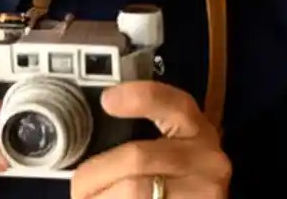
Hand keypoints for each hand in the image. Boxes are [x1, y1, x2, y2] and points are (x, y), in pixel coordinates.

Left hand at [70, 82, 231, 198]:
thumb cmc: (178, 184)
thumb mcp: (174, 153)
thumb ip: (144, 142)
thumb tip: (92, 138)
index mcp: (197, 131)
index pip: (174, 104)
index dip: (139, 97)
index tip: (107, 100)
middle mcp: (207, 159)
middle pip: (137, 157)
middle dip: (96, 174)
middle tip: (79, 187)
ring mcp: (204, 190)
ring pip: (134, 190)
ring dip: (101, 197)